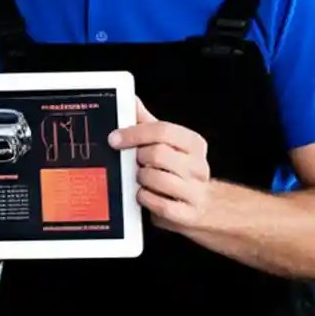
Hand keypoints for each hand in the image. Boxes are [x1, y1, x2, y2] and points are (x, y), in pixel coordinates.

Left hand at [108, 98, 212, 230]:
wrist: (200, 207)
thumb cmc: (175, 170)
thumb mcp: (164, 145)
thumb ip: (147, 123)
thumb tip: (130, 100)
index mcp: (193, 144)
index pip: (163, 130)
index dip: (135, 133)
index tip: (114, 139)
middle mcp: (199, 166)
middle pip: (158, 154)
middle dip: (138, 158)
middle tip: (134, 163)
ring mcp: (196, 192)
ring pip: (156, 179)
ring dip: (140, 179)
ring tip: (141, 179)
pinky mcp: (188, 215)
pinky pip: (158, 204)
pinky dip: (145, 199)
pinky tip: (144, 195)